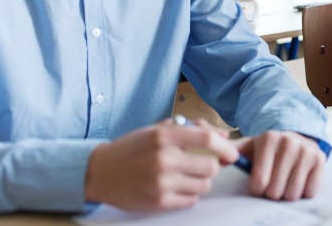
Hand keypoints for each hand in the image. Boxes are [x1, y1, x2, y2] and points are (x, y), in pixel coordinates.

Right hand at [84, 119, 238, 211]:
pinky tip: (177, 187)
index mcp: (164, 136)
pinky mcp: (159, 202)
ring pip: (203, 185)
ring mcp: (161, 182)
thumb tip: (223, 134)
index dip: (225, 147)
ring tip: (186, 176)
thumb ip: (191, 128)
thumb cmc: (133, 147)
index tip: (231, 153)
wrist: (100, 171)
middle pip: (210, 166)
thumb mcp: (158, 129)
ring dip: (201, 181)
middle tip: (204, 165)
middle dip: (212, 166)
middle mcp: (164, 158)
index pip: (207, 140)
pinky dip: (189, 194)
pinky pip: (191, 200)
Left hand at [236, 131, 324, 200]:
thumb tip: (217, 159)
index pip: (259, 182)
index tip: (258, 182)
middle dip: (272, 193)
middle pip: (275, 191)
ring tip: (285, 181)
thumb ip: (228, 153)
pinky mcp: (320, 159)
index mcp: (268, 139)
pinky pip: (309, 191)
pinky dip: (303, 191)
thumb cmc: (266, 150)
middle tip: (273, 183)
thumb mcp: (247, 148)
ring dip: (287, 194)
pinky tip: (299, 178)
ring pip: (292, 194)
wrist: (295, 138)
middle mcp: (288, 141)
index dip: (257, 189)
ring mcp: (306, 150)